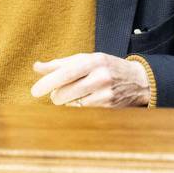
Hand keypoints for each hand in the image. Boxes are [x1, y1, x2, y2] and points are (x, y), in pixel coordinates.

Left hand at [31, 53, 149, 107]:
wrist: (139, 80)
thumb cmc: (106, 67)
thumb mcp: (87, 59)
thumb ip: (61, 64)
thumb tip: (37, 66)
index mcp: (94, 61)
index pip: (65, 73)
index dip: (47, 83)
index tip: (34, 91)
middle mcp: (100, 77)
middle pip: (64, 93)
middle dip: (57, 95)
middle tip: (60, 92)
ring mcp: (105, 94)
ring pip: (71, 105)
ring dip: (67, 103)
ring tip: (75, 95)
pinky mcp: (108, 108)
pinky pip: (81, 112)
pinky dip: (78, 109)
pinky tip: (85, 102)